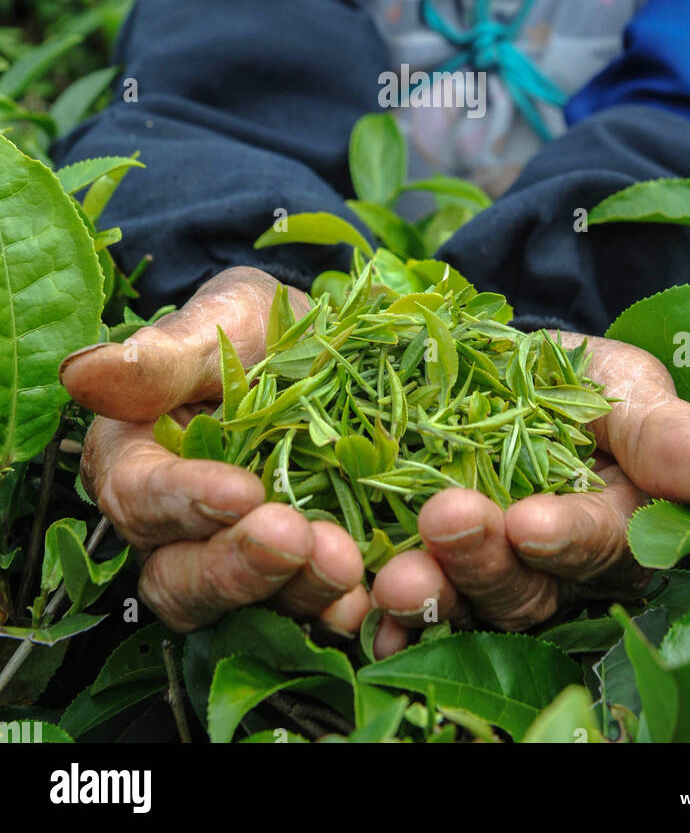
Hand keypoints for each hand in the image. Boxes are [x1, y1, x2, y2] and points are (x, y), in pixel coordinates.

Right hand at [59, 268, 372, 636]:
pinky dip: (337, 611)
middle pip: (181, 576)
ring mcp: (237, 558)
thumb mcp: (219, 320)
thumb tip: (79, 371)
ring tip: (344, 562)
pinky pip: (308, 611)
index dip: (185, 501)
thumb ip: (161, 358)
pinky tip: (368, 598)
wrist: (324, 344)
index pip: (141, 497)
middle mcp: (173, 529)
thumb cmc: (254, 326)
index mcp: (135, 462)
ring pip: (244, 606)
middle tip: (294, 538)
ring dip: (294, 592)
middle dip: (239, 565)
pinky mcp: (297, 575)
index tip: (239, 491)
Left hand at [368, 333, 689, 655]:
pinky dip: (382, 619)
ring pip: (462, 604)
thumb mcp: (621, 382)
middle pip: (525, 590)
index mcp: (612, 527)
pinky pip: (403, 610)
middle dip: (485, 562)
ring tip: (396, 579)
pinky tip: (360, 612)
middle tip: (446, 520)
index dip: (567, 538)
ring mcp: (480, 574)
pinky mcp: (417, 567)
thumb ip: (662, 430)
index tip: (532, 521)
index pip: (598, 544)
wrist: (487, 363)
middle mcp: (548, 570)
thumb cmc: (573, 376)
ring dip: (431, 596)